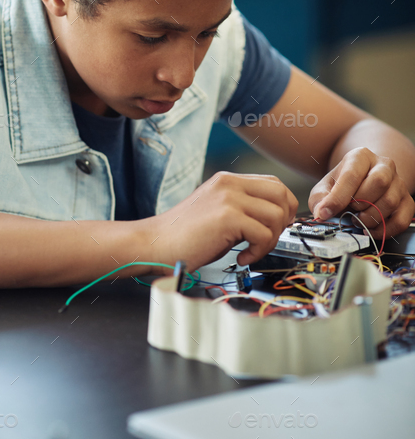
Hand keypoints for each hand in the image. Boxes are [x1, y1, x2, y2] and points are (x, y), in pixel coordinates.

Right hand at [149, 172, 297, 270]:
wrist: (155, 244)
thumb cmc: (183, 236)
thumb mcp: (216, 211)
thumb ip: (241, 208)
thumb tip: (273, 218)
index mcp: (227, 180)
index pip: (274, 183)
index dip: (282, 206)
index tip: (274, 227)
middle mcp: (230, 184)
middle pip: (281, 194)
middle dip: (283, 221)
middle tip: (267, 240)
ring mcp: (229, 198)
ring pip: (276, 215)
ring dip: (270, 240)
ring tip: (251, 250)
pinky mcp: (227, 218)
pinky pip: (263, 234)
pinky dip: (258, 251)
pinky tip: (241, 257)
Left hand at [309, 147, 414, 239]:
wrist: (365, 181)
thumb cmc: (344, 183)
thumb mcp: (325, 186)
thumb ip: (320, 198)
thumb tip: (321, 213)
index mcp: (361, 157)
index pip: (352, 175)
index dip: (338, 197)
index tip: (325, 212)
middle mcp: (384, 166)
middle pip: (379, 182)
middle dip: (360, 203)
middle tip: (350, 210)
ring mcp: (398, 183)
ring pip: (390, 202)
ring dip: (370, 218)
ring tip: (358, 218)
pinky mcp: (407, 201)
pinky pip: (401, 220)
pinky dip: (384, 230)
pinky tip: (370, 230)